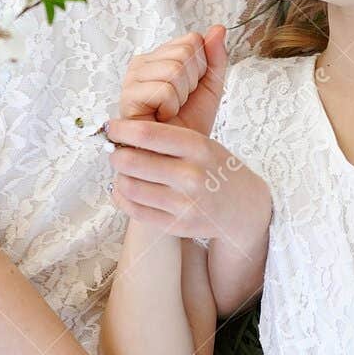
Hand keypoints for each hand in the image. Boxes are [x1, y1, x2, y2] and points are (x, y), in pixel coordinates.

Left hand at [104, 116, 272, 248]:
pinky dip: (122, 197)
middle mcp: (191, 176)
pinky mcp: (176, 226)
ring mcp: (183, 204)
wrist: (244, 207)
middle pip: (131, 161)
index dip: (120, 129)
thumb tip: (120, 133)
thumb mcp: (201, 144)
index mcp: (197, 147)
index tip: (110, 128)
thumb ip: (166, 139)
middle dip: (116, 154)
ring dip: (119, 176)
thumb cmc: (215, 168)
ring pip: (129, 187)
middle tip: (116, 152)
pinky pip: (134, 210)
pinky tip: (125, 189)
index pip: (146, 134)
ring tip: (125, 172)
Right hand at [118, 24, 228, 135]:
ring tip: (171, 110)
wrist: (178, 154)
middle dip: (192, 83)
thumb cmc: (189, 121)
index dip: (201, 68)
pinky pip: (164, 90)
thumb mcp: (211, 85)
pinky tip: (162, 117)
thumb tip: (218, 28)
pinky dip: (171, 108)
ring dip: (182, 96)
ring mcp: (132, 79)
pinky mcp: (128, 98)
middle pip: (184, 53)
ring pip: (175, 70)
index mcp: (159, 56)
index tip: (191, 88)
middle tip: (180, 102)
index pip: (192, 40)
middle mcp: (142, 63)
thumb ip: (215, 57)